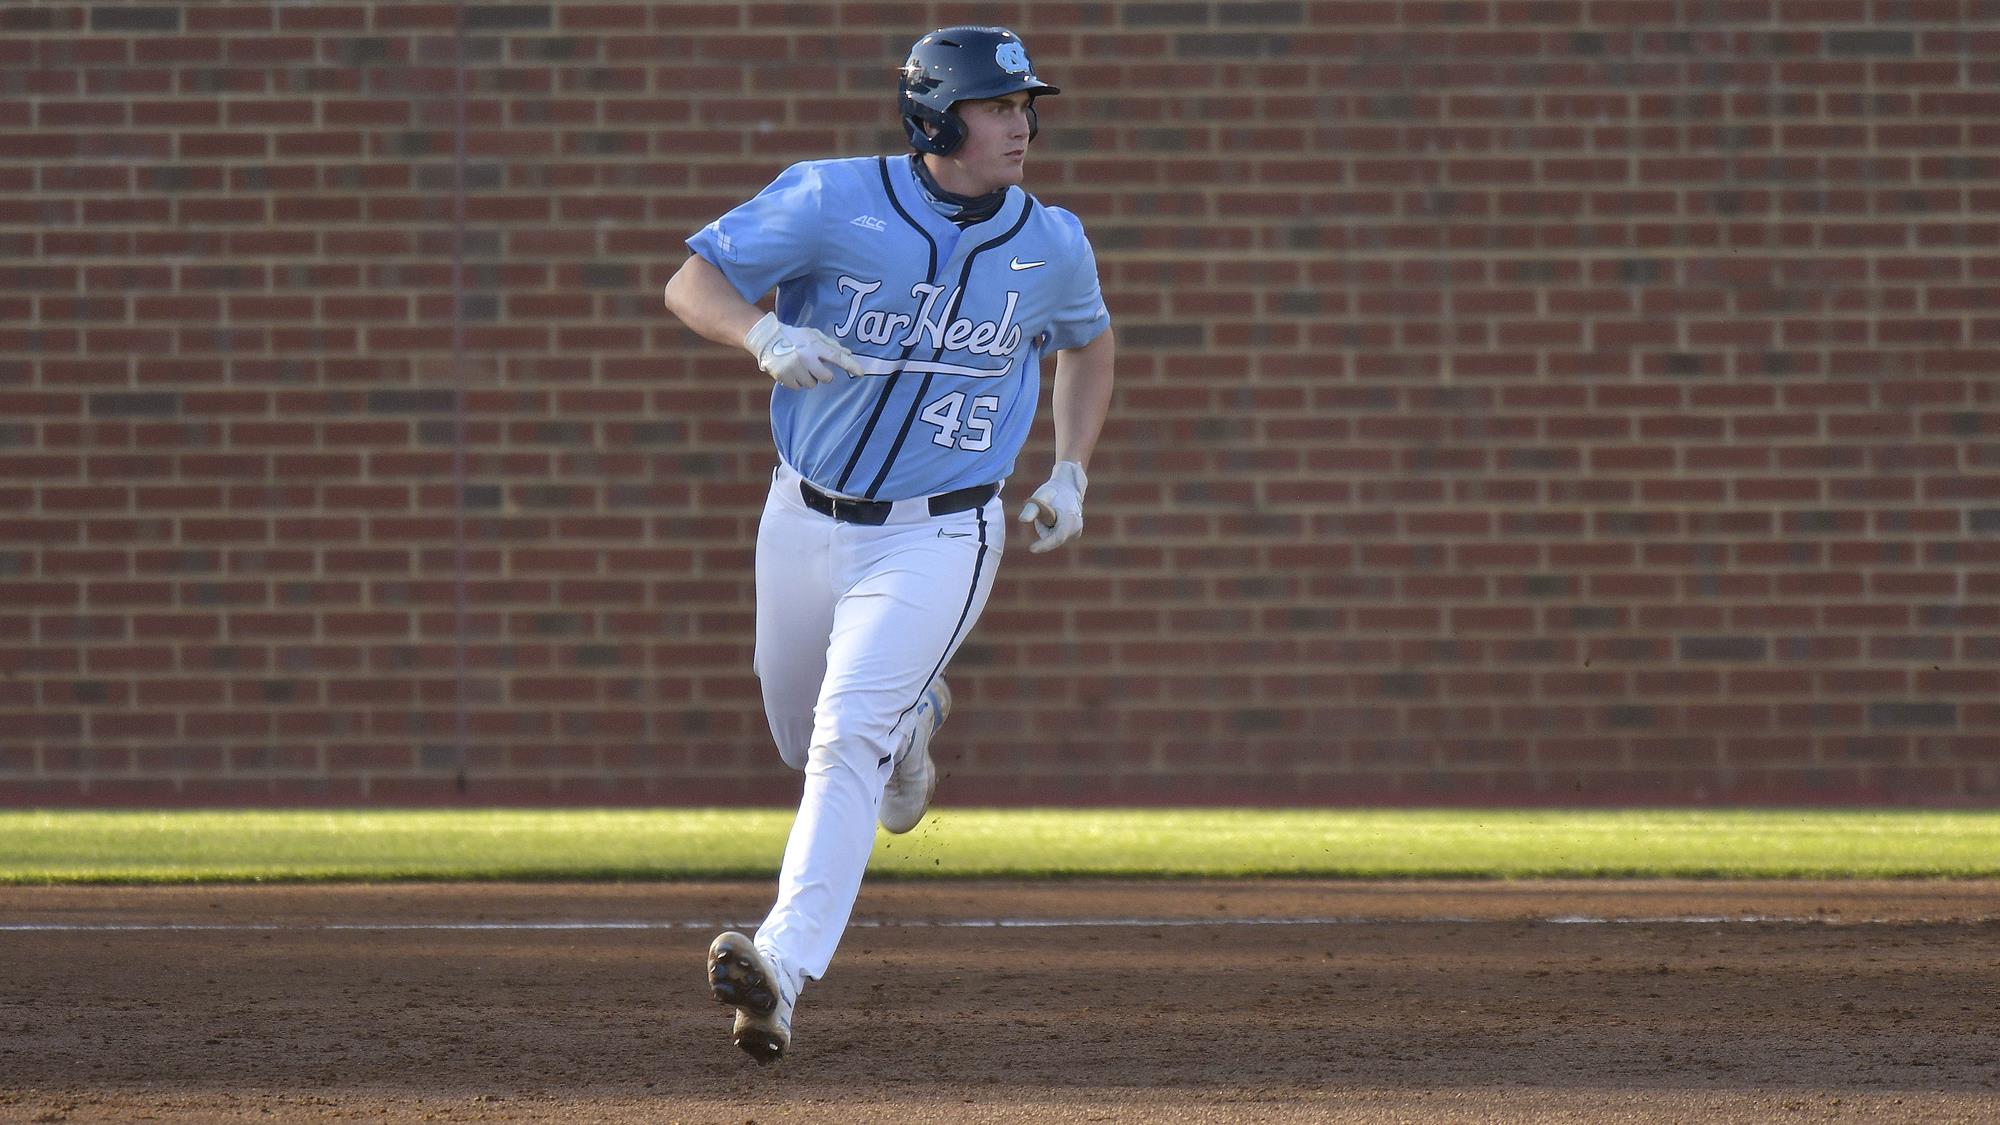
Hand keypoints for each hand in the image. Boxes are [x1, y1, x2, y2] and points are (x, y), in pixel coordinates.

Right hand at [743, 311, 863, 389]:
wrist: (767, 338)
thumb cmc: (794, 336)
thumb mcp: (813, 334)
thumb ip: (831, 345)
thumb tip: (848, 353)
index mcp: (814, 345)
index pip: (837, 357)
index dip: (851, 365)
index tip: (861, 373)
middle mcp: (805, 357)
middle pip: (826, 378)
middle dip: (824, 375)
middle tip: (816, 368)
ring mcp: (794, 368)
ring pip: (811, 384)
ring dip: (809, 378)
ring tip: (800, 367)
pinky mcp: (783, 376)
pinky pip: (797, 387)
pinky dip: (796, 381)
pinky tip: (792, 371)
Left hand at [1017, 460, 1086, 553]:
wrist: (1068, 487)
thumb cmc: (1053, 491)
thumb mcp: (1040, 496)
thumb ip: (1031, 509)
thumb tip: (1022, 520)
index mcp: (1071, 518)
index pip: (1057, 537)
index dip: (1045, 545)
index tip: (1032, 549)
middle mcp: (1076, 528)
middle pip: (1051, 537)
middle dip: (1043, 526)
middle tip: (1045, 508)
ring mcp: (1075, 532)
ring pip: (1052, 537)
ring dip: (1046, 527)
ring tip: (1051, 511)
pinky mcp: (1072, 535)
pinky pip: (1054, 536)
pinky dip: (1050, 528)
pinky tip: (1054, 517)